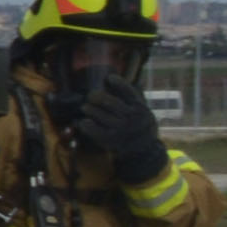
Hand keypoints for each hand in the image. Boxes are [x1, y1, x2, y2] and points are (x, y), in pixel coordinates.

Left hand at [62, 61, 167, 185]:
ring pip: (101, 115)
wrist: (143, 148)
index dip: (119, 83)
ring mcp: (121, 129)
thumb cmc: (138, 124)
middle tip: (91, 96)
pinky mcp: (111, 140)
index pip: (129, 92)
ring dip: (90, 109)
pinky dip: (87, 125)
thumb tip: (111, 79)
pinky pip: (95, 130)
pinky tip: (83, 121)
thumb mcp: (141, 110)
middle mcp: (131, 118)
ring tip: (85, 107)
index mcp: (139, 108)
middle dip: (97, 96)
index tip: (109, 78)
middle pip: (111, 102)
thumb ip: (131, 97)